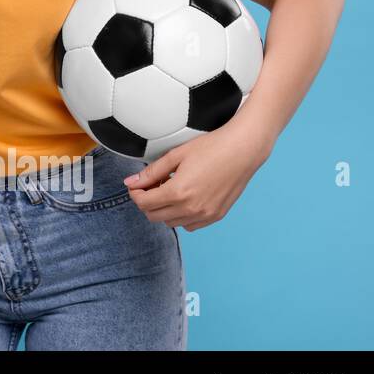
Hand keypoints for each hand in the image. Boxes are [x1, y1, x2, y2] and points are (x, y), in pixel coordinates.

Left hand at [123, 116, 274, 231]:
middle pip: (154, 216)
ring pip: (171, 223)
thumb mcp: (175, 156)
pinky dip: (181, 216)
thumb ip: (151, 172)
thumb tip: (130, 182)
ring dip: (164, 210)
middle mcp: (191, 209)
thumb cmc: (211, 148)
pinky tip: (185, 198)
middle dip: (147, 202)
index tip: (136, 185)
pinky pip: (190, 225)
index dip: (135, 194)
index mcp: (178, 193)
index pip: (144, 203)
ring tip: (170, 189)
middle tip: (152, 185)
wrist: (243, 150)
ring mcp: (205, 215)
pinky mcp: (216, 216)